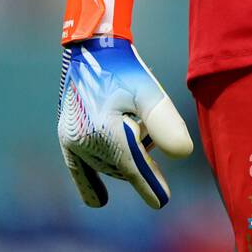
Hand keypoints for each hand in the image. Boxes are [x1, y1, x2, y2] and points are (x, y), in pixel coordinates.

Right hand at [58, 35, 192, 208]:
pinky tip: (99, 202)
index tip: (162, 202)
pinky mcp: (67, 138)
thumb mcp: (149, 91)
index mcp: (106, 132)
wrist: (92, 49)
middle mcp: (85, 142)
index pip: (134, 168)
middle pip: (123, 166)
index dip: (150, 185)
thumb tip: (184, 153)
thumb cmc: (125, 69)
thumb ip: (164, 121)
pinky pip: (79, 171)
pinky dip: (89, 185)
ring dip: (123, 156)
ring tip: (130, 126)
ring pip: (108, 165)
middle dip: (140, 154)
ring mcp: (73, 141)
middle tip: (143, 124)